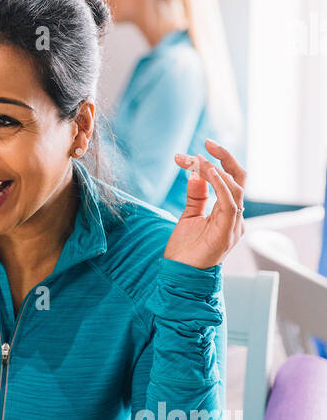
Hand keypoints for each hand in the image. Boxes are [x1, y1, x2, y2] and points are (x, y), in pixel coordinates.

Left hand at [162, 139, 245, 269]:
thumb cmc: (185, 250)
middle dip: (224, 158)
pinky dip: (221, 185)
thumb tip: (194, 173)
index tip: (192, 153)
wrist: (180, 276)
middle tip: (206, 143)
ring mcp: (234, 225)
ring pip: (235, 188)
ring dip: (216, 170)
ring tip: (197, 159)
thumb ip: (196, 196)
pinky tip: (208, 173)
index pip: (229, 180)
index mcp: (228, 212)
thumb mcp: (189, 216)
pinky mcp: (228, 232)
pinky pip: (230, 203)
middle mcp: (235, 217)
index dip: (216, 163)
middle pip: (239, 179)